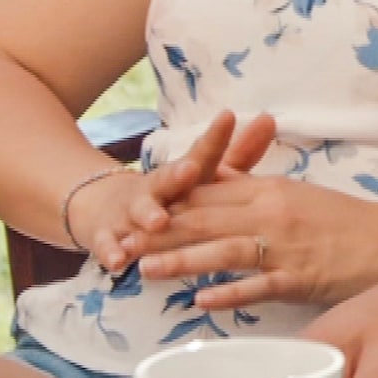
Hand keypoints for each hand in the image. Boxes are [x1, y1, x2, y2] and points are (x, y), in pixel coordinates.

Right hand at [64, 111, 241, 275]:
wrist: (107, 208)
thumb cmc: (174, 192)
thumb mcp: (205, 175)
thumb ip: (239, 153)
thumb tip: (269, 117)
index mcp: (183, 173)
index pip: (203, 153)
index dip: (217, 137)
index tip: (228, 116)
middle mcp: (156, 188)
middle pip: (168, 178)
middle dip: (179, 174)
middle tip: (190, 169)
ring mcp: (129, 211)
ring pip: (138, 211)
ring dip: (147, 215)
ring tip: (158, 221)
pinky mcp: (107, 236)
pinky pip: (108, 245)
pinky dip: (112, 252)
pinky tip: (118, 261)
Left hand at [131, 166, 377, 308]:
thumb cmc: (342, 219)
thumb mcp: (293, 192)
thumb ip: (250, 186)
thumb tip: (210, 178)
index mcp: (269, 189)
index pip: (207, 194)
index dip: (166, 203)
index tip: (132, 213)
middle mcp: (272, 213)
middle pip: (206, 221)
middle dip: (159, 233)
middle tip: (120, 243)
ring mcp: (285, 245)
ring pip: (224, 251)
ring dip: (183, 261)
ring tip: (147, 271)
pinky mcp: (300, 276)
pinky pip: (259, 285)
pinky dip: (230, 292)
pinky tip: (203, 301)